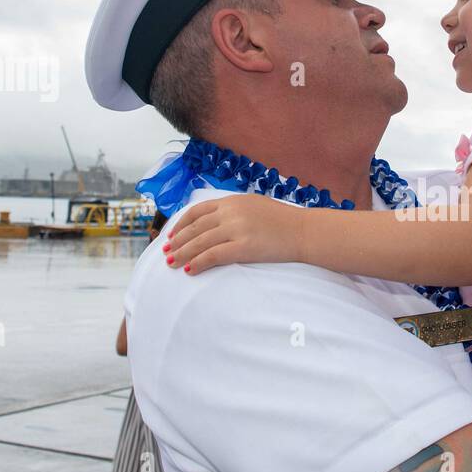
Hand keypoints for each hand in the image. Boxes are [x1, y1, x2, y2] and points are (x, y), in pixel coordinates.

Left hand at [164, 194, 305, 273]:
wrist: (304, 231)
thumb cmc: (284, 221)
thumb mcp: (255, 206)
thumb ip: (234, 211)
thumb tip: (216, 222)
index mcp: (232, 201)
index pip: (197, 211)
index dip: (180, 224)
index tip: (171, 235)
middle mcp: (231, 212)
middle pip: (195, 228)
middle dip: (177, 241)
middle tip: (166, 252)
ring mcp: (236, 229)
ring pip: (200, 243)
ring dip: (183, 254)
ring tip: (172, 263)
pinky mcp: (243, 247)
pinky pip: (213, 256)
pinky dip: (198, 263)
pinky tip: (190, 270)